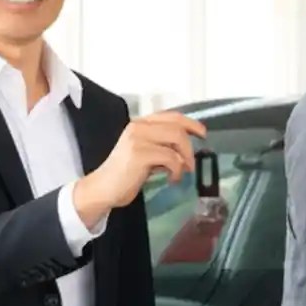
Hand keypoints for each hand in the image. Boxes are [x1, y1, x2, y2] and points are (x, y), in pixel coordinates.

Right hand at [76, 111, 206, 223]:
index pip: (171, 116)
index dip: (190, 123)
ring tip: (182, 172)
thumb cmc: (124, 175)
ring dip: (185, 158)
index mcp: (140, 124)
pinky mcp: (139, 154)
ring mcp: (138, 138)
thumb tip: (185, 152)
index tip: (202, 133)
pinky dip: (177, 170)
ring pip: (176, 139)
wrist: (103, 189)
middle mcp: (138, 126)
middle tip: (191, 164)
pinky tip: (172, 179)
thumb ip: (162, 148)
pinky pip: (171, 158)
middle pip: (177, 127)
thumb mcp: (146, 155)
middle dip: (189, 147)